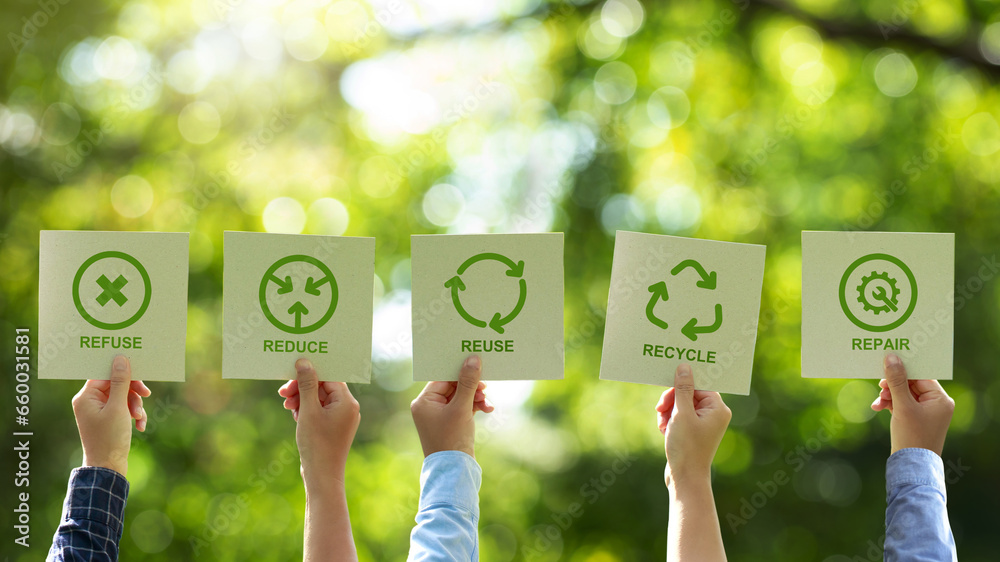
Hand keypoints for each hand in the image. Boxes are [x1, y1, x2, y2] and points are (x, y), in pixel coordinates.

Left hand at [71, 355, 150, 475]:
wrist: (108, 468)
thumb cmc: (110, 438)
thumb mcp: (119, 407)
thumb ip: (121, 382)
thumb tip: (120, 359)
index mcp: (86, 397)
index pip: (104, 374)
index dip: (123, 372)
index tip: (140, 373)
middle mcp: (89, 402)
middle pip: (115, 384)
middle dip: (132, 391)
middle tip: (146, 394)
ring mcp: (98, 411)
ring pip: (122, 396)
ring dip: (135, 405)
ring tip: (140, 417)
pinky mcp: (108, 419)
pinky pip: (123, 408)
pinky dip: (133, 414)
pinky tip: (140, 425)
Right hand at [278, 359, 359, 485]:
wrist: (322, 476)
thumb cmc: (317, 443)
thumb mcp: (308, 410)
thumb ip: (307, 385)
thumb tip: (305, 362)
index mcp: (347, 401)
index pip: (329, 377)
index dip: (309, 374)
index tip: (291, 375)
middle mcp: (348, 408)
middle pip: (323, 387)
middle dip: (302, 388)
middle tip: (283, 393)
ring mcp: (341, 418)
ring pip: (319, 399)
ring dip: (302, 399)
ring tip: (287, 406)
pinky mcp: (333, 427)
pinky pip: (319, 411)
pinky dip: (306, 410)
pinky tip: (295, 415)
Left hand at [410, 355, 493, 457]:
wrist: (455, 472)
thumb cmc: (452, 439)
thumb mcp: (461, 408)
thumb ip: (468, 382)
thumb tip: (472, 359)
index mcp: (424, 401)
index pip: (442, 377)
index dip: (459, 371)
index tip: (476, 365)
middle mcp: (429, 407)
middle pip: (453, 386)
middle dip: (471, 387)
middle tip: (485, 387)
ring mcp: (440, 415)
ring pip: (461, 396)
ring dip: (476, 397)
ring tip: (487, 402)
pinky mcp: (451, 423)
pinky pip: (464, 407)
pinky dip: (475, 406)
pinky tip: (488, 409)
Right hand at [655, 364, 730, 488]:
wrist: (685, 478)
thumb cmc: (686, 446)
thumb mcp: (682, 414)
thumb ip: (682, 389)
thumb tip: (685, 367)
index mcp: (717, 408)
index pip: (698, 384)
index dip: (681, 386)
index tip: (667, 389)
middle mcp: (713, 414)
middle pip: (688, 393)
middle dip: (672, 401)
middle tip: (660, 409)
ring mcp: (703, 423)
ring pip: (681, 404)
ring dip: (668, 411)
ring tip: (663, 425)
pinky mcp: (693, 431)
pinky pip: (679, 416)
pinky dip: (669, 420)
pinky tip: (664, 430)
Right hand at [871, 353, 953, 455]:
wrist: (911, 466)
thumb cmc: (912, 436)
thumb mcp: (902, 405)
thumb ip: (896, 381)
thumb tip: (892, 358)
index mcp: (941, 399)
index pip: (921, 376)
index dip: (904, 370)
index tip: (887, 365)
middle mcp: (936, 404)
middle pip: (911, 384)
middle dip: (892, 386)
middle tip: (880, 386)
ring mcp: (926, 412)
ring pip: (904, 394)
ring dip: (889, 395)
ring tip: (878, 401)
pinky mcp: (916, 419)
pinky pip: (902, 404)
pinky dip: (890, 404)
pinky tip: (878, 407)